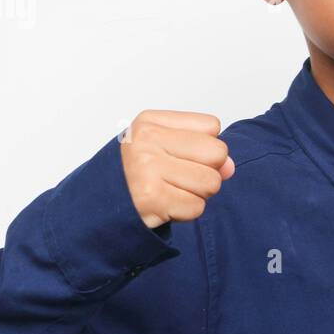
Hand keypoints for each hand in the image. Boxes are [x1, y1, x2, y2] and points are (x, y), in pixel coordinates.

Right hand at [119, 109, 235, 228]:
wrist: (103, 206)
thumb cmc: (140, 175)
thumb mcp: (167, 150)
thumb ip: (205, 152)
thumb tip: (230, 167)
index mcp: (150, 122)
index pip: (212, 126)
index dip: (205, 147)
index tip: (179, 157)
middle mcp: (146, 141)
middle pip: (217, 153)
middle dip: (207, 172)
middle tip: (179, 179)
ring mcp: (147, 168)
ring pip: (211, 182)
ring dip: (197, 194)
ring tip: (172, 192)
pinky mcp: (152, 198)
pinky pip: (197, 207)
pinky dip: (187, 212)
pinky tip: (167, 206)